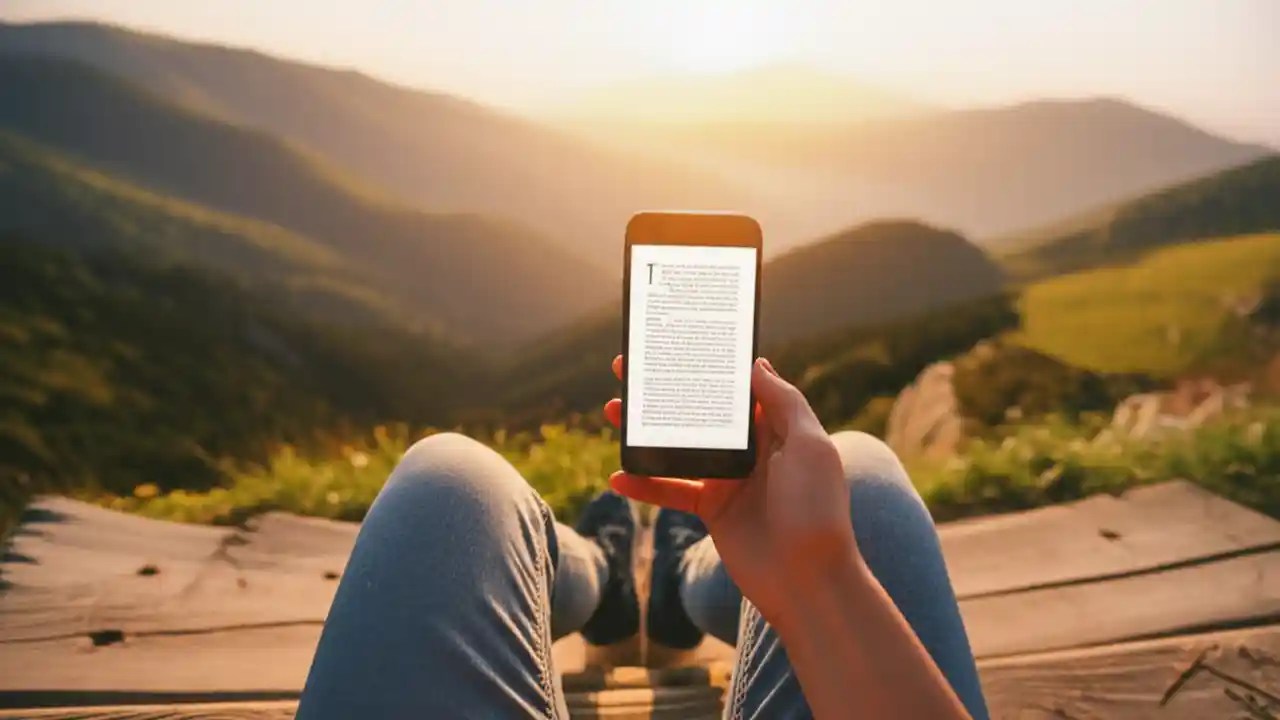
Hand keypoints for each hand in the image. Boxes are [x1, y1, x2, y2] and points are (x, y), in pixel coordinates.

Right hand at [603, 356, 860, 624]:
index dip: (708, 367)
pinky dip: (645, 485)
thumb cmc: (817, 509)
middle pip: (700, 414)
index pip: (737, 389)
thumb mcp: (809, 445)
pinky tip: (618, 476)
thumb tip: (757, 363)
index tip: (676, 344)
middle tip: (627, 369)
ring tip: (611, 412)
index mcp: (778, 428)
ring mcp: (729, 480)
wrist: (808, 579)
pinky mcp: (712, 510)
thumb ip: (785, 402)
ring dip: (644, 432)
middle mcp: (752, 450)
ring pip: (678, 448)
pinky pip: (671, 491)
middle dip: (664, 392)